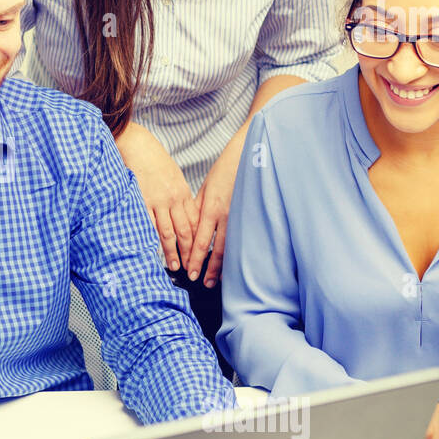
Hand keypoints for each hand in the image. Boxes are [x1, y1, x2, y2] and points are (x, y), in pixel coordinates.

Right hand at [115, 121, 197, 273]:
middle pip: (186, 231)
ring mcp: (158, 201)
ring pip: (168, 232)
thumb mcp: (172, 176)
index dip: (198, 241)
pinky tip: (153, 251)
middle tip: (192, 268)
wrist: (136, 144)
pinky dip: (152, 240)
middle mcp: (174, 199)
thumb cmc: (153, 159)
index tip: (200, 255)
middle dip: (190, 252)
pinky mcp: (142, 201)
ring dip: (172, 251)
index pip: (195, 222)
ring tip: (174, 266)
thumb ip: (178, 196)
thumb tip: (182, 213)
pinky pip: (149, 225)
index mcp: (183, 192)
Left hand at [183, 137, 241, 286]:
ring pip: (230, 247)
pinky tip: (234, 264)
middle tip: (200, 282)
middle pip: (215, 249)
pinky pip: (242, 239)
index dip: (194, 258)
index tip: (188, 270)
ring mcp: (240, 217)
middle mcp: (225, 215)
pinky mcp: (250, 216)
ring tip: (216, 280)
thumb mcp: (204, 189)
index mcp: (210, 208)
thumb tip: (189, 226)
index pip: (200, 240)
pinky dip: (236, 253)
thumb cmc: (224, 170)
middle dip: (207, 267)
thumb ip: (196, 208)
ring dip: (221, 266)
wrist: (248, 156)